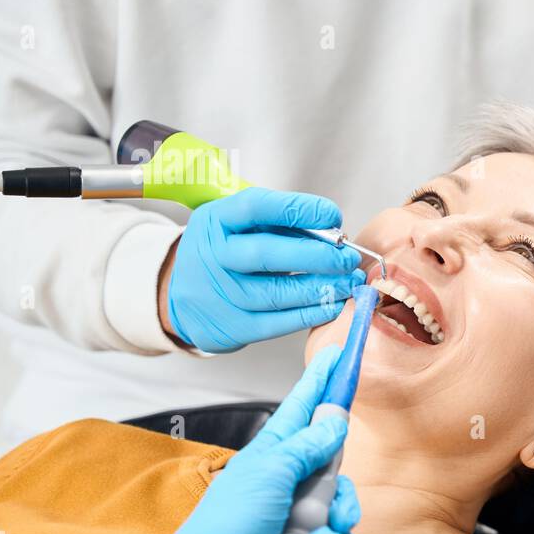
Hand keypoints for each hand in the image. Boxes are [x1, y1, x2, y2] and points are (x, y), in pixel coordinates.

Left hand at [138, 344, 362, 533]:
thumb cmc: (228, 527)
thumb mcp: (270, 473)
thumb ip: (308, 444)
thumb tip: (334, 416)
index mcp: (273, 458)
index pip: (304, 410)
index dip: (321, 382)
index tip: (337, 353)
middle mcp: (286, 489)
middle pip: (337, 477)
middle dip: (344, 500)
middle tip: (334, 513)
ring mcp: (293, 526)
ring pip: (341, 520)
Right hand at [161, 187, 365, 351]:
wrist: (185, 297)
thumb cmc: (228, 252)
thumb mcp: (241, 226)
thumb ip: (282, 224)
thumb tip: (333, 229)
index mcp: (217, 220)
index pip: (257, 207)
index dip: (299, 210)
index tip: (333, 216)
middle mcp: (214, 255)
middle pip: (266, 254)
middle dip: (316, 256)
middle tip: (348, 258)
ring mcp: (221, 293)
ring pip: (276, 293)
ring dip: (321, 288)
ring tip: (348, 282)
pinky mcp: (233, 326)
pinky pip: (278, 322)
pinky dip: (311, 313)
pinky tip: (333, 304)